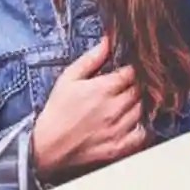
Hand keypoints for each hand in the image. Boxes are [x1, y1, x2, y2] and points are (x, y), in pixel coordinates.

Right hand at [31, 37, 146, 183]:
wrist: (47, 146)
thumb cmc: (57, 111)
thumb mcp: (69, 78)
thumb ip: (91, 59)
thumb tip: (108, 41)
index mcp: (103, 89)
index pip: (132, 73)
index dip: (132, 70)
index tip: (127, 71)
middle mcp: (114, 109)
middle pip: (140, 90)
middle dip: (135, 85)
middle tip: (127, 86)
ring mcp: (118, 129)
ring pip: (142, 110)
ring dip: (138, 104)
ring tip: (128, 103)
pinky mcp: (119, 147)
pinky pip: (142, 135)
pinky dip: (142, 127)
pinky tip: (133, 123)